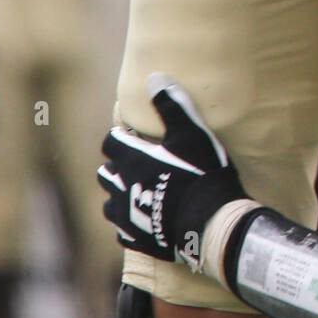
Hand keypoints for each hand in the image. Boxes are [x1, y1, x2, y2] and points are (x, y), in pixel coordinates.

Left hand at [98, 74, 248, 268]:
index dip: (121, 137)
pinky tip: (145, 220)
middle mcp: (122, 188)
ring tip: (137, 192)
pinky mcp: (138, 239)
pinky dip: (130, 225)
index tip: (135, 136)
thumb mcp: (191, 132)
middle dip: (117, 166)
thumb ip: (172, 104)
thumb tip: (154, 77)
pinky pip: (123, 232)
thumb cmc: (202, 172)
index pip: (111, 142)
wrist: (211, 222)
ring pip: (110, 205)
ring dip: (120, 196)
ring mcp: (128, 217)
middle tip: (136, 163)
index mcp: (132, 160)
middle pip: (106, 174)